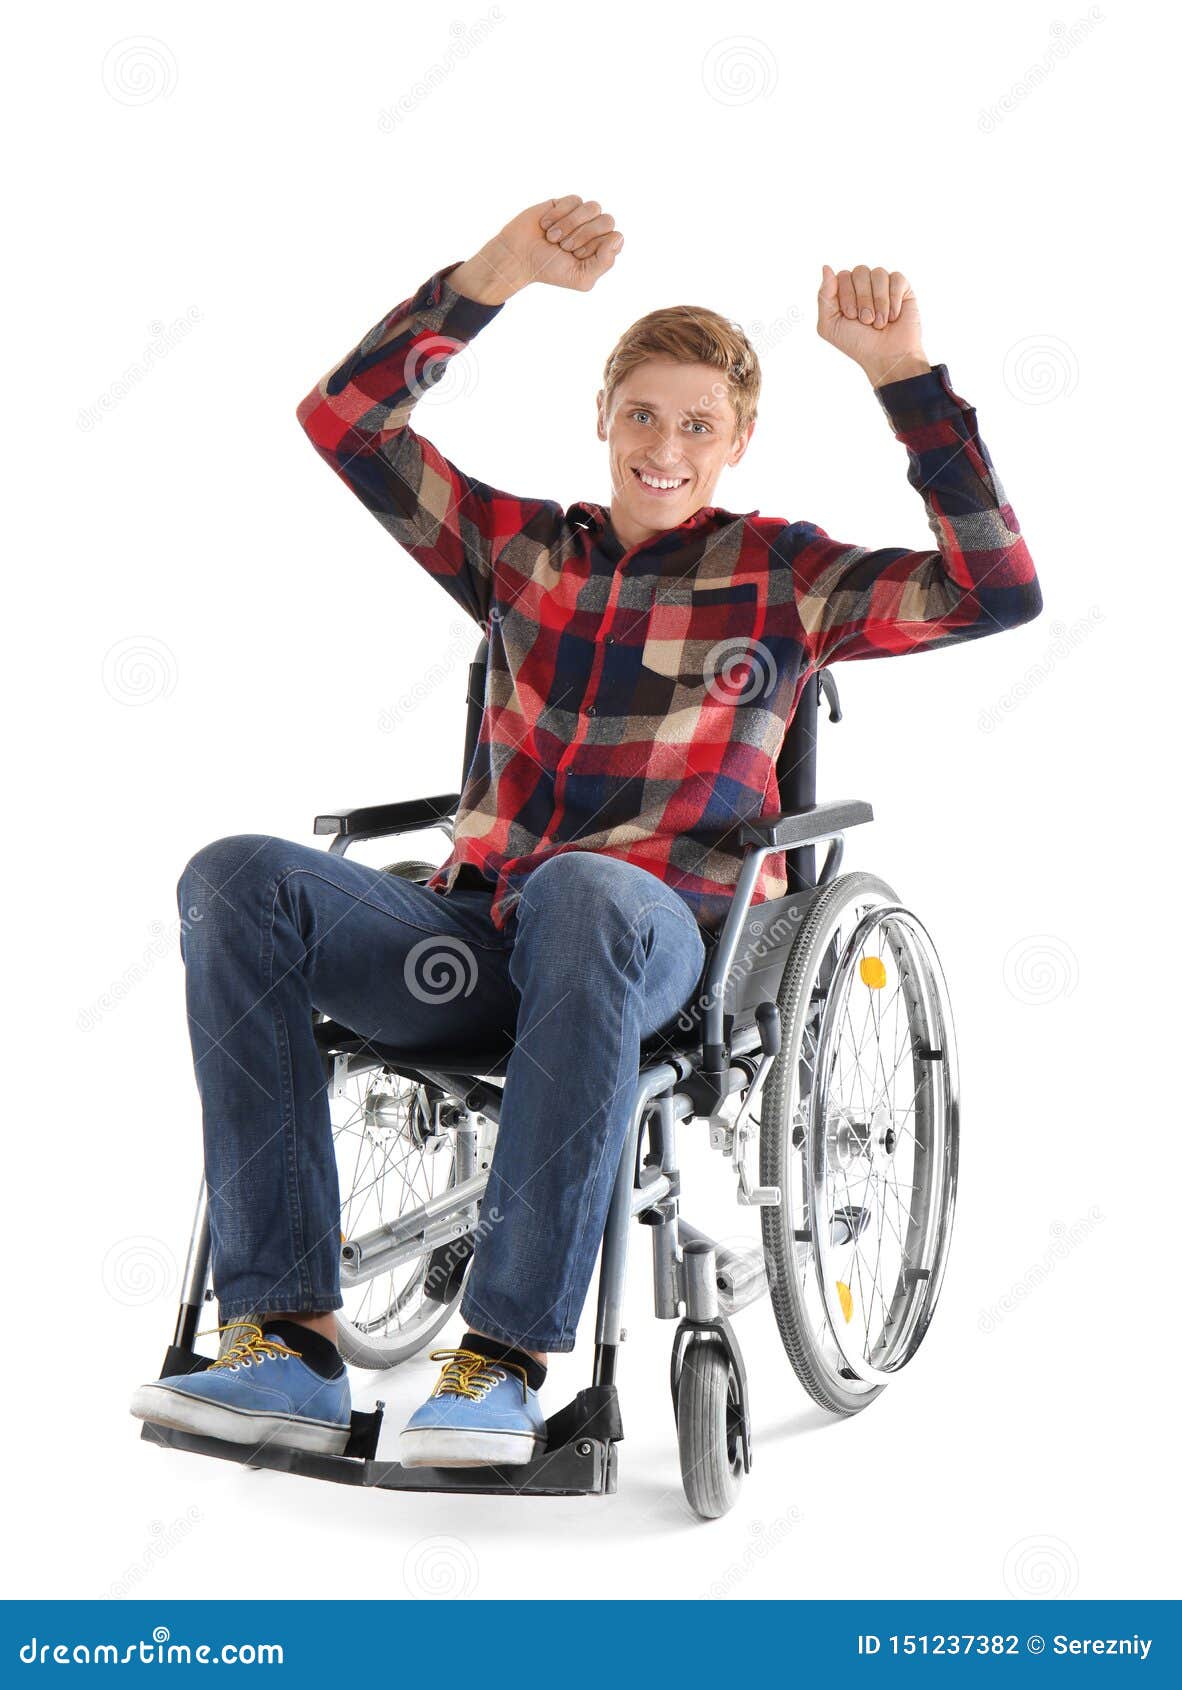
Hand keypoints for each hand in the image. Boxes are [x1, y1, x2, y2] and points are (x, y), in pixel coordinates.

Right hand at [451, 197, 624, 304]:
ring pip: (593, 207)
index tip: (576, 257)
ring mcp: (580, 216)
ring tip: (553, 238)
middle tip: (564, 247)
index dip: (595, 247)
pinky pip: (574, 200)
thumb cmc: (550, 270)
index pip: (615, 238)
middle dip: (584, 235)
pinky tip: (545, 226)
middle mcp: (594, 231)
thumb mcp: (581, 277)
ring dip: (571, 224)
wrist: (520, 257)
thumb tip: (617, 237)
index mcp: (602, 250)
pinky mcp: (565, 203)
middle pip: (607, 220)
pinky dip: (558, 215)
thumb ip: (604, 262)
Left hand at [817, 264, 929, 386]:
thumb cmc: (857, 343)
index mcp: (844, 290)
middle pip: (860, 271)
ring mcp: (883, 285)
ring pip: (878, 273)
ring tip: (880, 322)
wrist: (886, 357)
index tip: (851, 317)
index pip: (842, 275)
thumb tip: (826, 267)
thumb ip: (824, 297)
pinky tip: (893, 316)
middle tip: (866, 321)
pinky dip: (893, 300)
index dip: (847, 296)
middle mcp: (863, 284)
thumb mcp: (829, 325)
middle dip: (862, 299)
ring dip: (878, 302)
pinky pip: (896, 278)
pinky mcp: (902, 288)